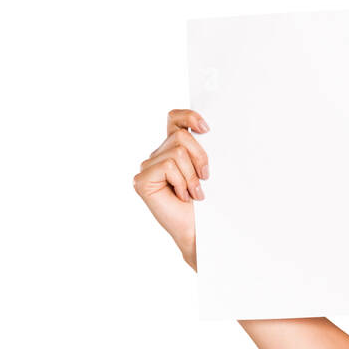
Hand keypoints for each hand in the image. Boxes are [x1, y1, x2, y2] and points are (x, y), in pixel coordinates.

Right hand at [132, 109, 209, 269]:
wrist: (199, 232)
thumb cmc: (205, 206)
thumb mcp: (206, 172)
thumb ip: (200, 150)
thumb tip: (205, 129)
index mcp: (172, 150)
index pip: (174, 120)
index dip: (189, 117)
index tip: (206, 128)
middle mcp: (156, 156)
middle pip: (181, 136)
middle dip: (201, 157)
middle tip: (205, 179)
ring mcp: (147, 167)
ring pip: (178, 152)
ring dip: (192, 176)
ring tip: (194, 193)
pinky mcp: (142, 180)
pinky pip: (168, 166)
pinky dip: (182, 182)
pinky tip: (181, 197)